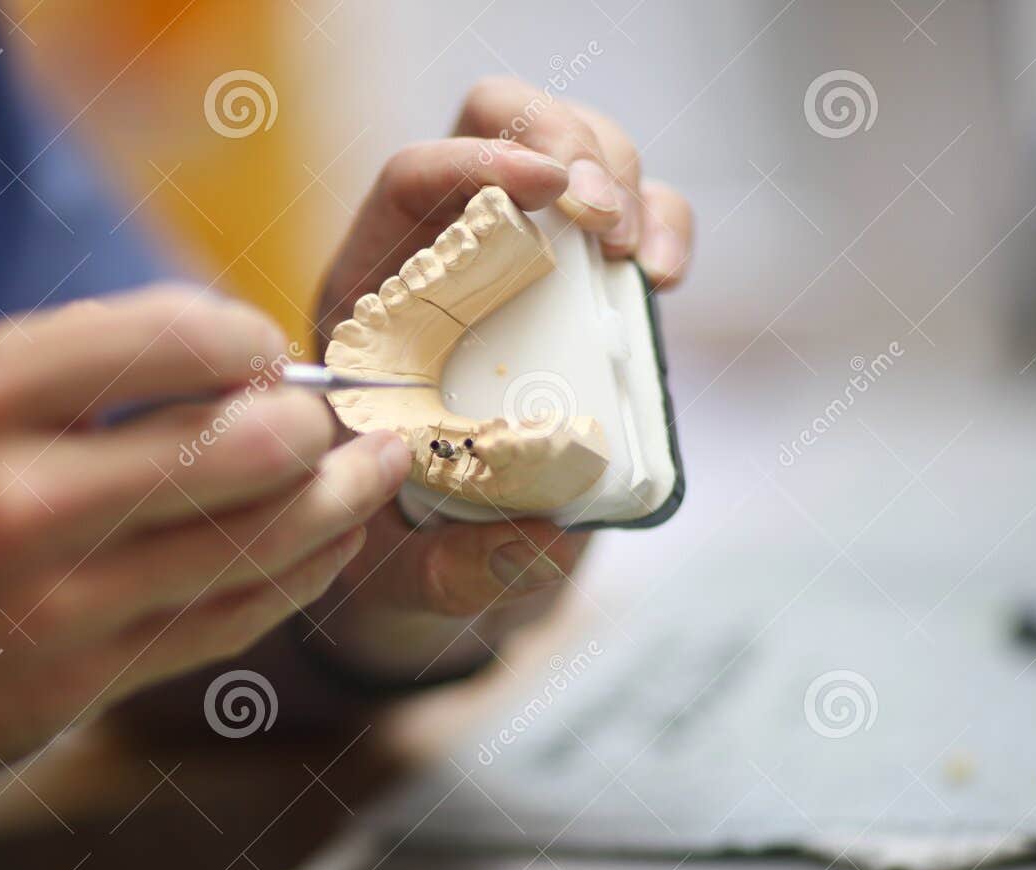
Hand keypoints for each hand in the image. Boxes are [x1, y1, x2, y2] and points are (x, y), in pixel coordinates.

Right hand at [0, 285, 409, 826]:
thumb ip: (46, 379)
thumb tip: (198, 357)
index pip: (162, 336)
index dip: (242, 336)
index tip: (262, 348)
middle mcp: (24, 496)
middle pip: (238, 441)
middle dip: (314, 422)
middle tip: (338, 417)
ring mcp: (64, 600)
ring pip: (258, 538)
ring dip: (341, 500)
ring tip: (377, 472)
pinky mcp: (90, 681)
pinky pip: (233, 618)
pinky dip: (300, 577)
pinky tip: (329, 549)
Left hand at [312, 79, 693, 676]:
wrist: (428, 575)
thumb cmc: (396, 563)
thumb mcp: (409, 581)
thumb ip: (459, 571)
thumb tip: (546, 538)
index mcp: (371, 306)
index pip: (410, 179)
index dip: (476, 162)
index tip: (548, 189)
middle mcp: (441, 262)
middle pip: (495, 123)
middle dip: (565, 140)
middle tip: (605, 221)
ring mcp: (519, 268)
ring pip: (572, 150)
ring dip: (622, 173)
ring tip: (639, 258)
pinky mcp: (583, 293)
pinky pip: (630, 219)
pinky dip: (663, 225)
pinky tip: (661, 279)